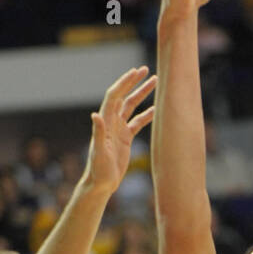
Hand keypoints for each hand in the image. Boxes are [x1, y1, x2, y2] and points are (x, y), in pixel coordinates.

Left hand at [84, 67, 156, 194]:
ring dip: (142, 94)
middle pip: (124, 96)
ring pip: (132, 107)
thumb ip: (98, 132)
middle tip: (146, 70)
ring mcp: (119, 129)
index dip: (124, 83)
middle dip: (134, 83)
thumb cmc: (98, 170)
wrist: (101, 183)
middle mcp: (111, 122)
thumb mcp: (99, 151)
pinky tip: (157, 109)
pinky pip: (137, 123)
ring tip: (155, 83)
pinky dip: (146, 115)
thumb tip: (95, 115)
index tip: (135, 72)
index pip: (115, 96)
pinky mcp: (125, 138)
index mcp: (106, 122)